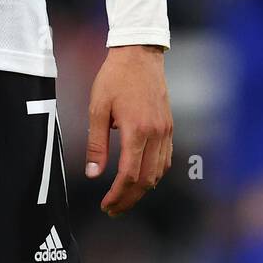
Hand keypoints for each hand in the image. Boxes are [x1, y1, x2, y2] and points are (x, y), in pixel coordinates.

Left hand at [85, 44, 172, 216]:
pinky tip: (141, 176)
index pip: (130, 175)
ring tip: (124, 196)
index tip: (106, 205)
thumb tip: (93, 174)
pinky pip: (165, 159)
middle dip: (130, 199)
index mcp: (137, 130)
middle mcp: (156, 134)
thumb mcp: (98, 108)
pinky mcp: (169, 126)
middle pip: (147, 180)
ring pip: (159, 172)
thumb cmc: (115, 78)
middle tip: (113, 208)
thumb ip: (96, 143)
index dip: (118, 195)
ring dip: (142, 189)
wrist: (139, 54)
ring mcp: (166, 131)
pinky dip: (154, 174)